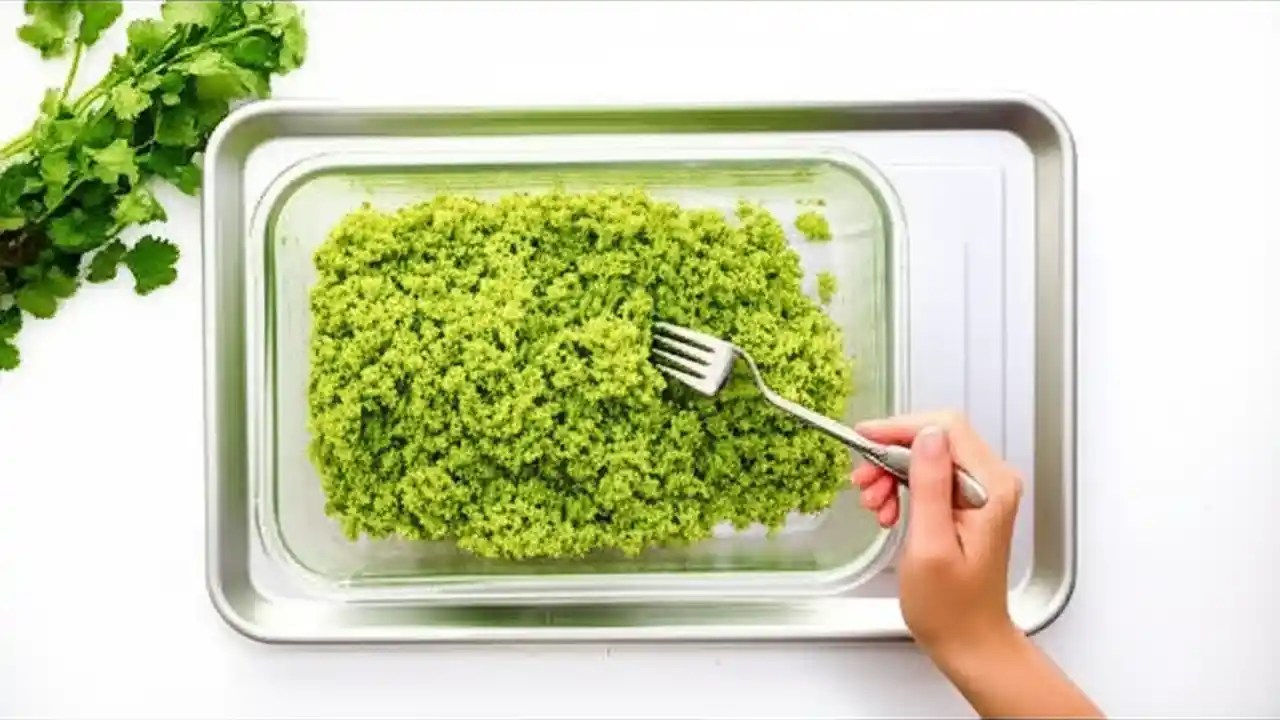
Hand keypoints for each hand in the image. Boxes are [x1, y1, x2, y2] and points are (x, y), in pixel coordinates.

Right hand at [851, 411, 1023, 656]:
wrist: (969, 640)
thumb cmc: (952, 607)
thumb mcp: (930, 545)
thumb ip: (930, 486)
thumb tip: (926, 436)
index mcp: (990, 488)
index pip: (945, 429)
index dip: (900, 428)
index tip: (865, 438)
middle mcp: (992, 484)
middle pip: (934, 439)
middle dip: (891, 456)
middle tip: (864, 483)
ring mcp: (981, 492)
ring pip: (926, 456)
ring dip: (891, 474)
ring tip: (874, 503)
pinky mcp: (967, 503)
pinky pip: (928, 476)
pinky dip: (901, 487)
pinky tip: (888, 510)